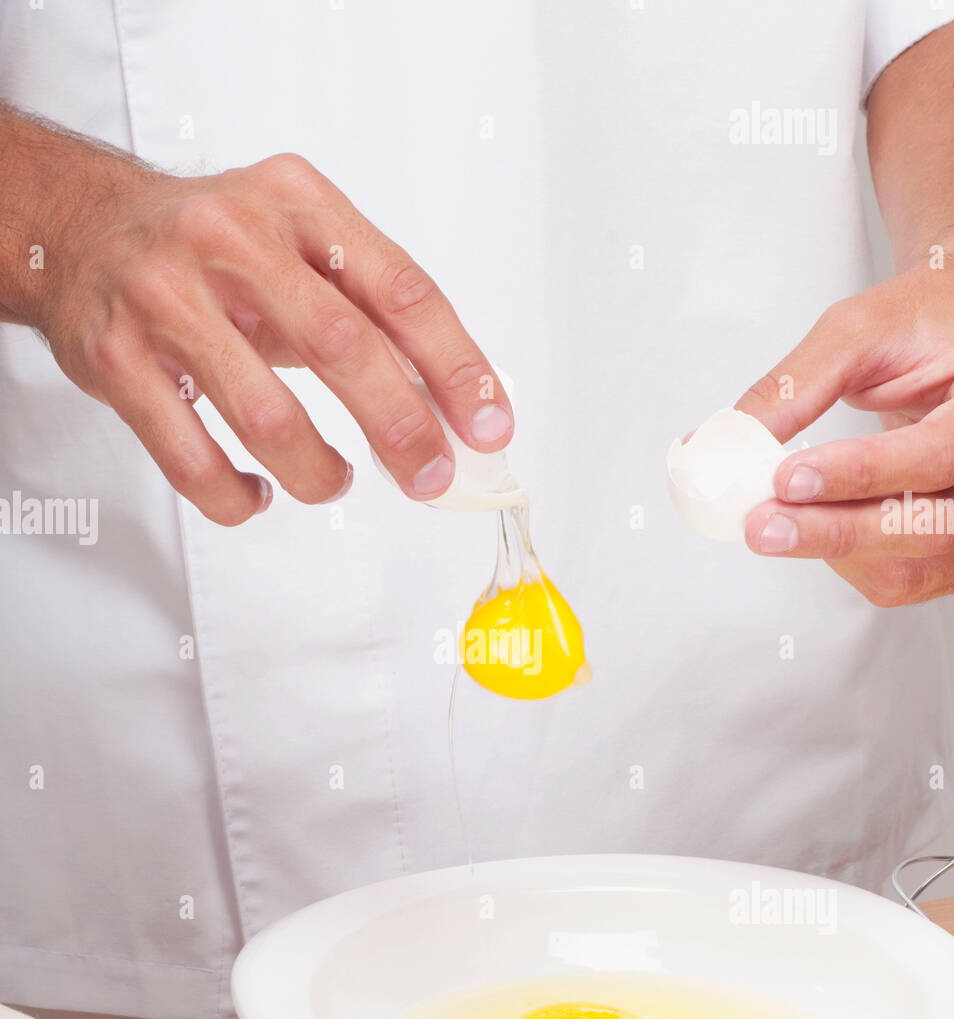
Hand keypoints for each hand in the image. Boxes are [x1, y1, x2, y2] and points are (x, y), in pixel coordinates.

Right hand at [7, 115, 511, 523]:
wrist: (82, 228)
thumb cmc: (212, 248)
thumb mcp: (298, 246)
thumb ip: (370, 312)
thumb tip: (450, 402)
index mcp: (297, 202)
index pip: (400, 289)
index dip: (455, 366)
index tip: (487, 424)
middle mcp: (231, 238)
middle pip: (342, 345)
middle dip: (400, 426)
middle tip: (431, 475)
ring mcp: (167, 297)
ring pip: (266, 414)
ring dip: (318, 470)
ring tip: (335, 481)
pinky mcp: (117, 360)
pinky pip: (192, 457)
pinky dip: (237, 496)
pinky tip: (259, 493)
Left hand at [736, 251, 953, 605]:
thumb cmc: (923, 324)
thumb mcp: (858, 331)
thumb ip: (797, 386)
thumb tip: (726, 443)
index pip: (938, 453)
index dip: (861, 473)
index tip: (788, 477)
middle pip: (932, 526)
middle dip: (837, 531)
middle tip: (762, 524)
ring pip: (915, 567)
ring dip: (836, 552)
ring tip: (779, 521)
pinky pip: (908, 581)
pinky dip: (850, 563)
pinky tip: (817, 526)